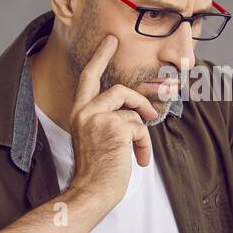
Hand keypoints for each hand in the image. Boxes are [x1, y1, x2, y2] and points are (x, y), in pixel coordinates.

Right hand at [66, 35, 158, 209]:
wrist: (91, 192)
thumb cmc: (98, 170)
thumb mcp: (98, 138)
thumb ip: (110, 118)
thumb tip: (140, 110)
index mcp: (79, 112)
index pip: (88, 77)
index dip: (100, 57)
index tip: (111, 40)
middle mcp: (85, 111)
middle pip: (120, 90)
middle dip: (141, 102)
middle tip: (152, 113)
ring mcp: (98, 118)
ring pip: (133, 111)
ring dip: (142, 131)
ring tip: (139, 150)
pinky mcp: (114, 128)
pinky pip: (140, 127)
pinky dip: (144, 145)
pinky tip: (138, 160)